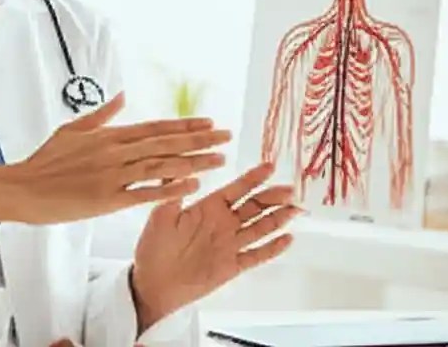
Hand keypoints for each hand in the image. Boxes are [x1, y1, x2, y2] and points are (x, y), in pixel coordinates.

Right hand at [0, 92, 231, 225]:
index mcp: (107, 135)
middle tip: (227, 137)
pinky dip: (169, 188)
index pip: (154, 127)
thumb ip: (101, 115)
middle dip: (199, 139)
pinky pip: (144, 192)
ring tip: (219, 160)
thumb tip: (122, 96)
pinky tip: (191, 186)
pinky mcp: (105, 199)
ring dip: (193, 162)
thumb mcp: (71, 130)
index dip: (184, 125)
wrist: (21, 188)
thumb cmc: (43, 161)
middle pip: (164, 142)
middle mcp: (114, 151)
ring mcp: (111, 175)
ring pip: (160, 165)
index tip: (209, 123)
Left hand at [130, 162, 299, 329]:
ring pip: (260, 228)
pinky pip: (257, 255)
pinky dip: (273, 248)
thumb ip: (173, 191)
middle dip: (272, 197)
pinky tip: (288, 239)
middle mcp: (222, 223)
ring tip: (295, 208)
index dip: (253, 178)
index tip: (269, 166)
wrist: (152, 281)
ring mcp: (229, 244)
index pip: (236, 189)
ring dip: (278, 218)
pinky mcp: (232, 266)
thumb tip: (180, 165)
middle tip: (289, 188)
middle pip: (254, 206)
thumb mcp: (161, 213)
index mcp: (207, 208)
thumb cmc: (153, 246)